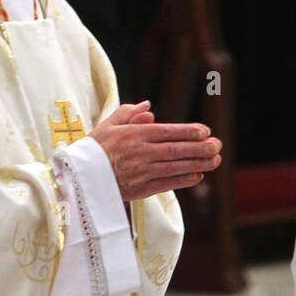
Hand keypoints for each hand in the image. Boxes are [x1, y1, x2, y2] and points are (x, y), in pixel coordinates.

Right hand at [89, 101, 221, 200]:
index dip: (187, 132)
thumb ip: (129, 113)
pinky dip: (183, 180)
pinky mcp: (140, 189)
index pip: (166, 132)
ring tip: (215, 160)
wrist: (78, 178)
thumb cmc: (93, 149)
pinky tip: (198, 175)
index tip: (205, 131)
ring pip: (174, 167)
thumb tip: (148, 106)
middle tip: (217, 145)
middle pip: (175, 150)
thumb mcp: (108, 125)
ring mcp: (141, 172)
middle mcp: (139, 153)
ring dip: (197, 163)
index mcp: (132, 135)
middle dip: (199, 148)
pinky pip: (166, 184)